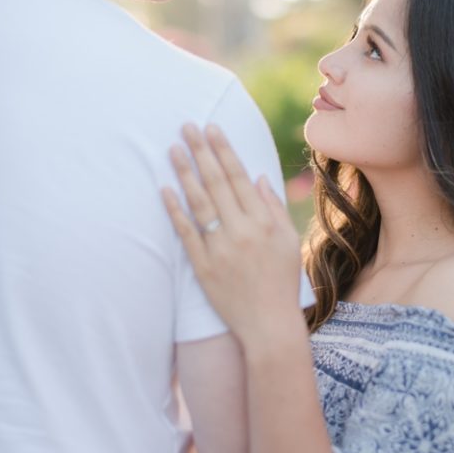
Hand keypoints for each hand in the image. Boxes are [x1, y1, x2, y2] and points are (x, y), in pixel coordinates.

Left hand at [163, 123, 304, 348]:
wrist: (268, 325)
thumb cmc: (282, 281)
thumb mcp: (288, 240)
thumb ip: (272, 207)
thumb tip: (256, 177)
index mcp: (264, 221)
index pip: (239, 176)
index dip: (224, 150)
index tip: (212, 128)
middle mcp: (241, 231)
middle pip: (216, 183)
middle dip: (201, 151)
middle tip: (187, 127)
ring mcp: (220, 249)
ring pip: (199, 203)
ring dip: (185, 173)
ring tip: (173, 149)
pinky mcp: (203, 268)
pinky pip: (186, 233)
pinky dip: (175, 210)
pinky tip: (165, 190)